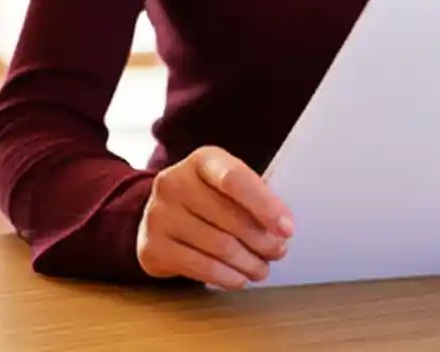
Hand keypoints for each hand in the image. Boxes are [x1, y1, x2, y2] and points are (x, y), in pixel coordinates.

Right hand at [136, 145, 294, 288]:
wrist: (162, 215)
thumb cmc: (210, 198)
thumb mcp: (230, 186)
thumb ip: (254, 197)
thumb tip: (282, 229)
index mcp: (202, 160)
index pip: (235, 179)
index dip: (265, 205)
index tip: (287, 229)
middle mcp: (174, 182)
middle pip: (229, 217)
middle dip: (262, 240)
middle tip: (279, 251)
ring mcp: (158, 215)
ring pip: (218, 246)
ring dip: (248, 262)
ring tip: (262, 268)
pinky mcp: (152, 248)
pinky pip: (199, 267)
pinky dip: (227, 276)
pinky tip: (240, 278)